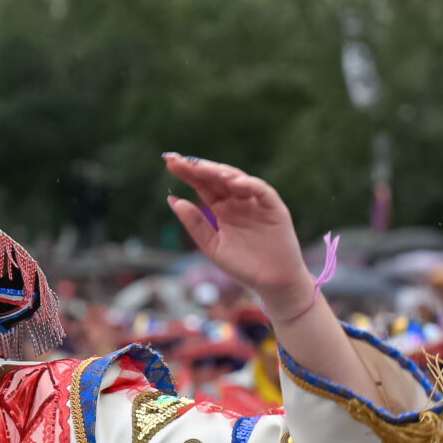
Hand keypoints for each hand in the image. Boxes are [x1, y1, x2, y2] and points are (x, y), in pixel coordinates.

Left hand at [164, 155, 308, 312]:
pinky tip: (232, 182)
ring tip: (201, 168)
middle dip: (197, 168)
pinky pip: (261, 190)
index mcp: (221, 209)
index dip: (186, 173)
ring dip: (219, 172)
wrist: (272, 283)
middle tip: (178, 159)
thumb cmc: (243, 266)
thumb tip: (173, 200)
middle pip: (216, 178)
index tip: (169, 162)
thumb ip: (195, 224)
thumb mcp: (212, 246)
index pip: (202, 185)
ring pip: (237, 179)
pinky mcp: (273, 207)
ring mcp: (255, 202)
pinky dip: (248, 184)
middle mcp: (237, 201)